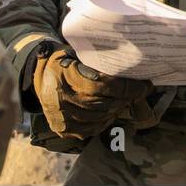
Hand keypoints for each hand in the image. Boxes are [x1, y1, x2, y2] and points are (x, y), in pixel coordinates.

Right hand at [32, 49, 151, 139]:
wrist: (39, 73)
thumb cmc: (65, 60)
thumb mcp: (81, 56)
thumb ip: (102, 66)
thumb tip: (134, 69)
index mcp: (68, 78)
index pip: (106, 87)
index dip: (129, 88)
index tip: (146, 85)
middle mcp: (64, 101)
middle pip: (106, 105)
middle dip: (127, 99)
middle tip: (139, 92)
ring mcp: (63, 118)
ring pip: (101, 119)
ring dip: (117, 110)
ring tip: (125, 100)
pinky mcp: (64, 129)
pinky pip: (92, 129)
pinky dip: (105, 121)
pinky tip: (110, 111)